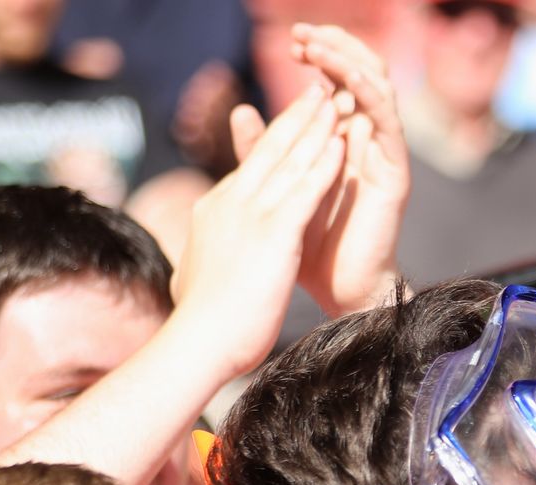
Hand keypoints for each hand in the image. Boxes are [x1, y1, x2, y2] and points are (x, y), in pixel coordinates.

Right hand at [172, 82, 344, 378]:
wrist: (197, 342)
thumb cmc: (201, 321)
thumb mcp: (198, 274)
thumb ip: (203, 256)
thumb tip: (192, 261)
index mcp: (217, 208)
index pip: (254, 163)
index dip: (278, 137)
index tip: (298, 118)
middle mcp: (232, 201)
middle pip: (272, 150)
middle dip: (300, 117)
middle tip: (321, 90)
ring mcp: (252, 214)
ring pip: (290, 160)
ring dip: (318, 128)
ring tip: (338, 101)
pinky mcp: (274, 234)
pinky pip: (306, 190)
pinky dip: (325, 164)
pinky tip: (343, 144)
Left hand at [233, 23, 409, 316]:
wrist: (336, 289)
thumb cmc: (309, 245)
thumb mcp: (277, 187)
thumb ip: (263, 151)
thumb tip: (240, 109)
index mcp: (340, 139)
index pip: (337, 80)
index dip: (320, 55)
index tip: (290, 41)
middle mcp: (365, 140)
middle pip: (361, 74)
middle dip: (334, 48)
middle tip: (302, 35)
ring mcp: (382, 154)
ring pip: (377, 89)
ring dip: (348, 63)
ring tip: (318, 48)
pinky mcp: (394, 172)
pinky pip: (387, 123)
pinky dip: (367, 98)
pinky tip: (344, 83)